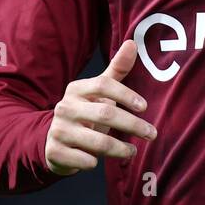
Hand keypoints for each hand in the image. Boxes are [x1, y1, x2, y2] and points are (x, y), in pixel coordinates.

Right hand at [45, 39, 155, 174]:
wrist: (52, 140)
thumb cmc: (85, 113)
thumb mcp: (98, 92)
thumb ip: (117, 69)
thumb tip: (133, 42)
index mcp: (76, 89)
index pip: (102, 84)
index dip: (125, 94)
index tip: (144, 107)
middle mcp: (65, 107)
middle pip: (105, 114)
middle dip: (133, 125)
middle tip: (151, 134)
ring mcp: (58, 130)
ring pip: (97, 142)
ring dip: (120, 148)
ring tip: (133, 150)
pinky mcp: (55, 152)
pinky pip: (84, 160)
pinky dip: (95, 162)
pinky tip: (100, 160)